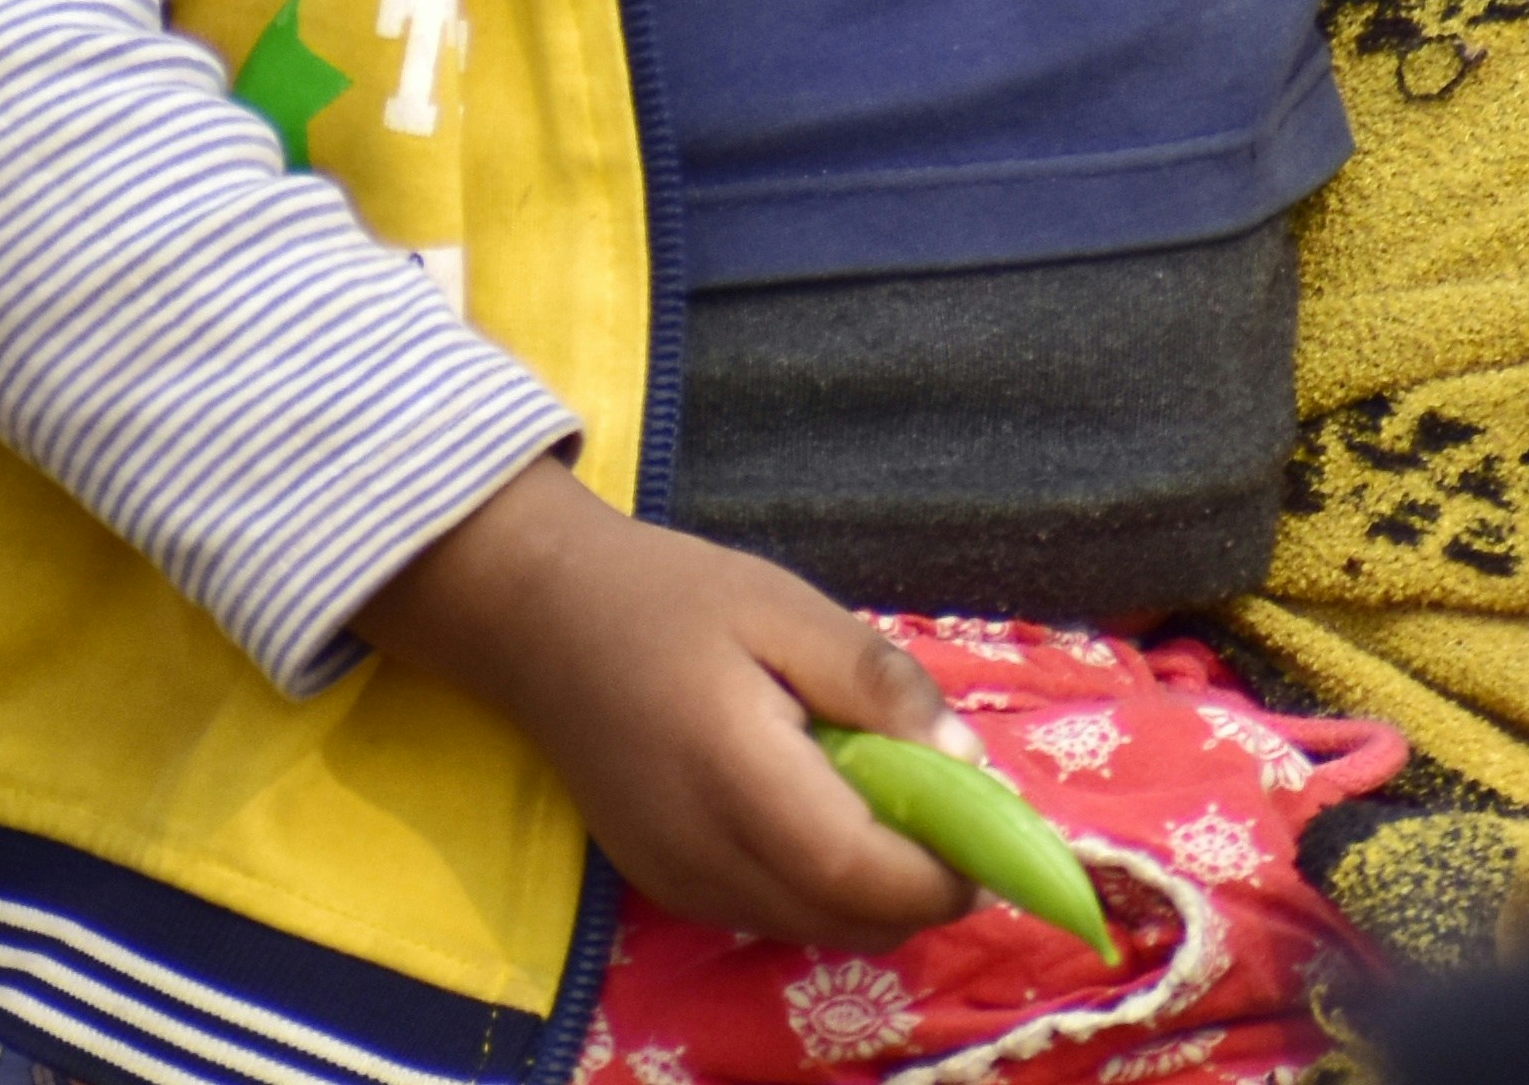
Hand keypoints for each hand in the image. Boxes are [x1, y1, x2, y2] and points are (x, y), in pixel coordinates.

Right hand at [353, 455, 979, 947]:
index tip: (990, 825)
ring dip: (873, 891)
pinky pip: (772, 915)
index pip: (864, 878)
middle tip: (948, 806)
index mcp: (739, 778)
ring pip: (815, 930)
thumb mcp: (787, 607)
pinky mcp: (664, 888)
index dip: (943, 873)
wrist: (538, 620)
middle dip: (920, 887)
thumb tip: (969, 763)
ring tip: (882, 796)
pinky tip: (818, 808)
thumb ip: (878, 685)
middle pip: (849, 924)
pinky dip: (821, 887)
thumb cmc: (669, 599)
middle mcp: (705, 856)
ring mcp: (679, 884)